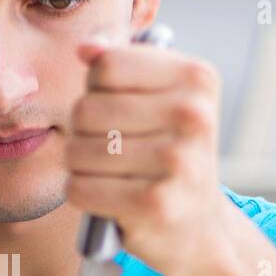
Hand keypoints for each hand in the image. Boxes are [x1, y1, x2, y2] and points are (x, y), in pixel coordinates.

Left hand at [68, 34, 225, 275]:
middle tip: (106, 148)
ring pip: (77, 150)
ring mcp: (177, 161)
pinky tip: (106, 197)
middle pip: (86, 109)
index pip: (106, 66)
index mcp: (197, 79)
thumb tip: (86, 49)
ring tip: (106, 173)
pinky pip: (80, 188)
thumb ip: (122, 67)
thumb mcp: (160, 100)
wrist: (198, 227)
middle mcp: (193, 116)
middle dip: (82, 131)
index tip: (116, 108)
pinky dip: (82, 194)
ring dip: (79, 166)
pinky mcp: (154, 203)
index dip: (96, 89)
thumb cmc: (169, 156)